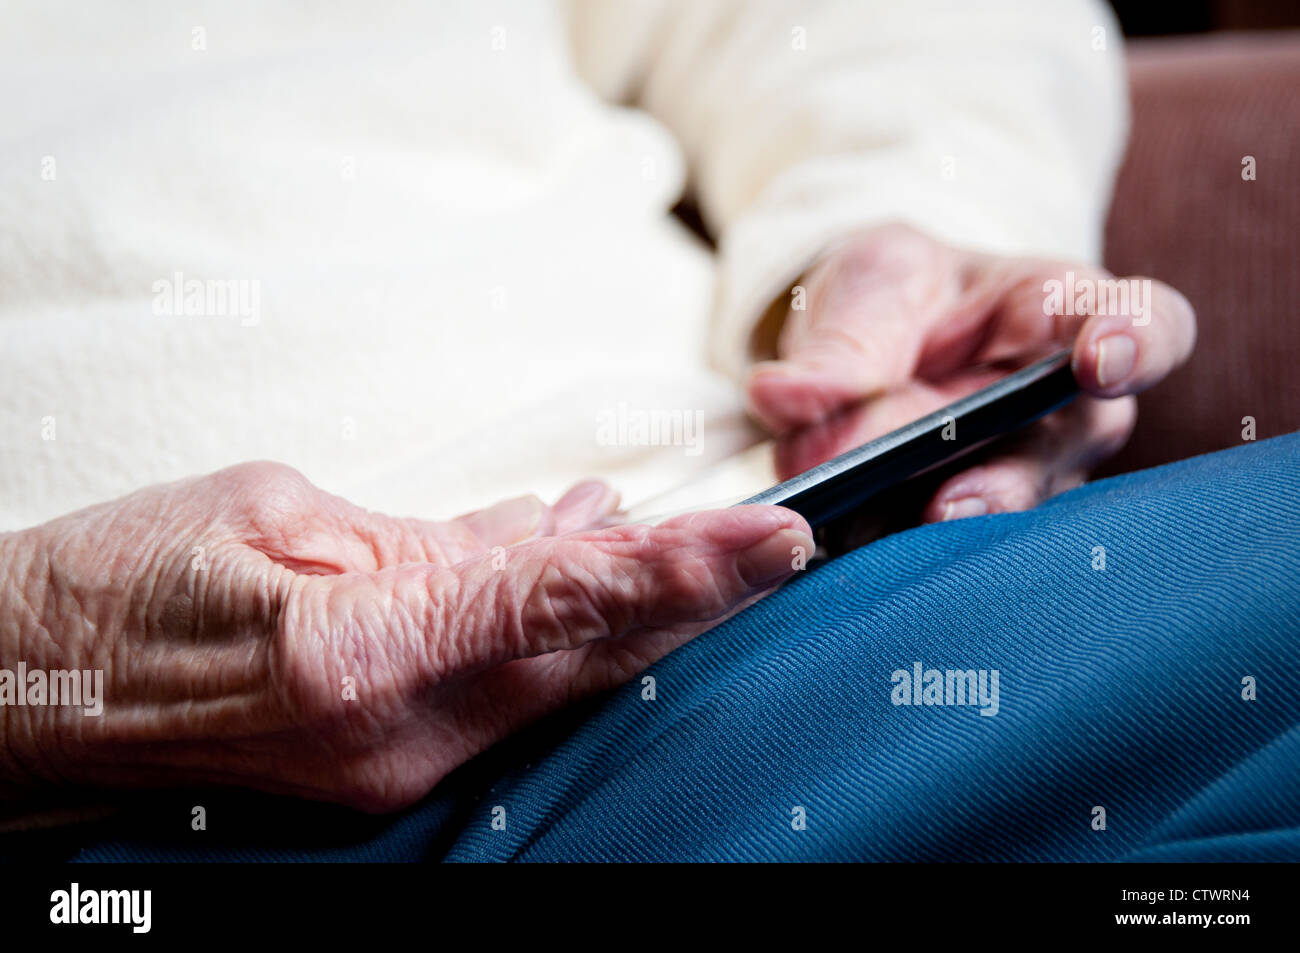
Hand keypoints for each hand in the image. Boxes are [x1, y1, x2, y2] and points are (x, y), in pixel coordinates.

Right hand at [0, 463, 810, 810]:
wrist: (27, 690)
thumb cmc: (122, 588)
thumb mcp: (277, 512)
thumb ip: (432, 537)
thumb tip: (554, 529)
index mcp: (363, 658)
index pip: (561, 605)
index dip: (680, 569)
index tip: (773, 536)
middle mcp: (398, 736)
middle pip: (590, 660)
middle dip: (698, 598)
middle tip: (785, 541)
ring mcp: (396, 769)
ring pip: (562, 684)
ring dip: (647, 618)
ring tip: (731, 554)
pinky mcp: (388, 770)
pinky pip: (509, 697)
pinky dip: (572, 640)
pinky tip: (613, 577)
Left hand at [747, 224, 1196, 520]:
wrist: (867, 343)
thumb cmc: (898, 295)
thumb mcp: (869, 284)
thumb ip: (843, 338)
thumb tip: (781, 395)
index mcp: (1065, 316)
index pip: (1143, 325)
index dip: (1135, 346)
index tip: (1101, 361)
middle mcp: (1065, 411)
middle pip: (1067, 448)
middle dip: (1005, 480)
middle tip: (948, 504)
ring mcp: (1018, 479)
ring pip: (996, 515)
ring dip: (928, 526)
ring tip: (870, 536)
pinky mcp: (957, 529)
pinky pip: (936, 556)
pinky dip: (882, 557)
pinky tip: (838, 563)